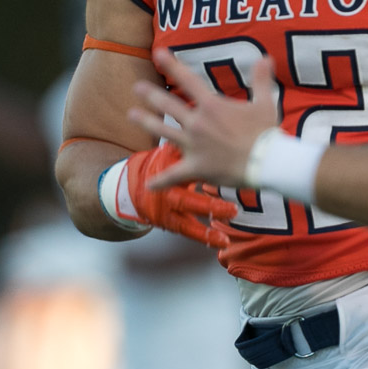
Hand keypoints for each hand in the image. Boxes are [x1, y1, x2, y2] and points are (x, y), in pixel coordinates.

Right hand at [121, 144, 239, 248]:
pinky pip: (188, 231)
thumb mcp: (173, 151)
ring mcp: (166, 210)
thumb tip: (213, 125)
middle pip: (186, 201)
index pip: (187, 171)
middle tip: (233, 211)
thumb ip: (191, 145)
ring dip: (206, 231)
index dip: (206, 173)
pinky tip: (222, 243)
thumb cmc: (162, 164)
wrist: (134, 184)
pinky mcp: (169, 222)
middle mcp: (165, 192)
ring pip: (186, 222)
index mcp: (168, 170)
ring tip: (225, 237)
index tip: (226, 178)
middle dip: (210, 207)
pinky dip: (205, 237)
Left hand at [128, 49, 280, 189]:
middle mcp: (198, 122)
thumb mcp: (265, 103)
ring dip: (146, 122)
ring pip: (164, 131)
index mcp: (212, 106)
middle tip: (137, 88)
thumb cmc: (266, 133)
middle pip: (168, 105)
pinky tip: (148, 185)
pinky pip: (174, 175)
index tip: (157, 53)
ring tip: (131, 115)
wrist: (266, 163)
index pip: (188, 80)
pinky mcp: (196, 167)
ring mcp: (194, 145)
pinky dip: (161, 181)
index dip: (171, 65)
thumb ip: (261, 79)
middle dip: (150, 95)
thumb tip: (266, 57)